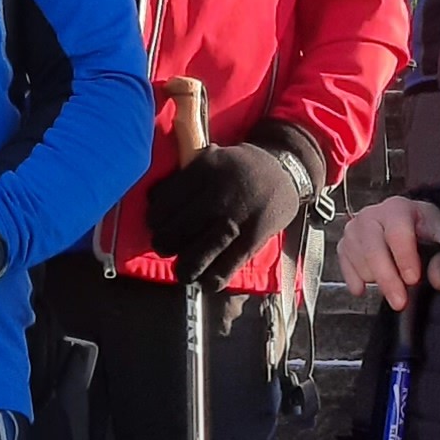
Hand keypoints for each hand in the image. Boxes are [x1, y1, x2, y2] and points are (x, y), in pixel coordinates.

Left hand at [142, 134, 309, 290]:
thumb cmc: (241, 167)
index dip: (154, 218)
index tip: (156, 223)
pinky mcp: (253, 237)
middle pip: (175, 230)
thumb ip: (186, 175)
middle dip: (164, 243)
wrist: (286, 171)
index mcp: (203, 170)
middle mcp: (217, 194)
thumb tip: (153, 201)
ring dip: (185, 268)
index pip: (163, 202)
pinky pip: (227, 266)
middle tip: (165, 246)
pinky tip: (206, 283)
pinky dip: (213, 279)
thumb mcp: (212, 156)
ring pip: (197, 253)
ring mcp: (235, 218)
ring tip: (183, 272)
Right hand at [339, 196, 439, 312]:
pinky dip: (357, 281)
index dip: (404, 258)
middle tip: (400, 302)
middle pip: (373, 249)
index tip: (412, 280)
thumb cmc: (424, 227)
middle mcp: (371, 215)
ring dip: (377, 279)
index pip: (397, 232)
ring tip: (395, 280)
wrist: (407, 220)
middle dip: (387, 279)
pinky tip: (368, 287)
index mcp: (397, 208)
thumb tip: (438, 280)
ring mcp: (353, 230)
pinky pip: (346, 269)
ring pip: (359, 262)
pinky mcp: (343, 245)